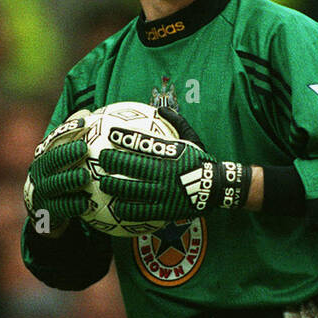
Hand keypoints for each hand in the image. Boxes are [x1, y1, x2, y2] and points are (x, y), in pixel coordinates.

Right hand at [24, 115, 91, 228]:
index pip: (55, 138)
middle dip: (66, 152)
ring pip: (54, 184)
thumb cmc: (63, 176)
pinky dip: (72, 205)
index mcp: (46, 156)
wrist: (47, 210)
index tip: (85, 123)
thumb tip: (89, 112)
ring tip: (85, 176)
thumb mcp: (67, 155)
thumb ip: (75, 136)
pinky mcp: (48, 211)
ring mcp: (42, 192)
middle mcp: (40, 172)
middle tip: (84, 148)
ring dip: (69, 179)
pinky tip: (86, 203)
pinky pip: (60, 208)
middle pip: (51, 160)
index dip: (68, 129)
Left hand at [98, 130, 251, 222]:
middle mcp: (165, 173)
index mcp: (170, 154)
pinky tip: (117, 209)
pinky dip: (128, 209)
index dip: (126, 137)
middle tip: (100, 160)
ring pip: (133, 190)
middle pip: (132, 168)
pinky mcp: (165, 210)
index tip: (111, 133)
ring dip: (115, 187)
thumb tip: (161, 107)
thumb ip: (176, 122)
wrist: (217, 188)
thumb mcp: (192, 138)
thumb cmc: (201, 160)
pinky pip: (142, 211)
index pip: (144, 143)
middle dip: (113, 163)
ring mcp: (164, 193)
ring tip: (103, 185)